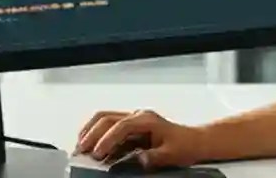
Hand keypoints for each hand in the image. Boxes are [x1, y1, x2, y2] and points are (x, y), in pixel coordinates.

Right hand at [76, 109, 205, 169]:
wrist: (194, 140)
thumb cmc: (185, 145)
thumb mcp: (172, 154)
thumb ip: (154, 157)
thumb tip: (139, 159)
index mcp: (147, 120)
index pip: (121, 126)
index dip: (108, 139)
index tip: (98, 153)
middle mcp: (138, 116)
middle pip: (108, 118)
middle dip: (92, 133)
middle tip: (81, 150)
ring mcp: (134, 119)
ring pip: (105, 118)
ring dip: (91, 130)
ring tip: (80, 146)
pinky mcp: (131, 126)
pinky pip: (109, 125)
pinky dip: (96, 133)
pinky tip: (90, 145)